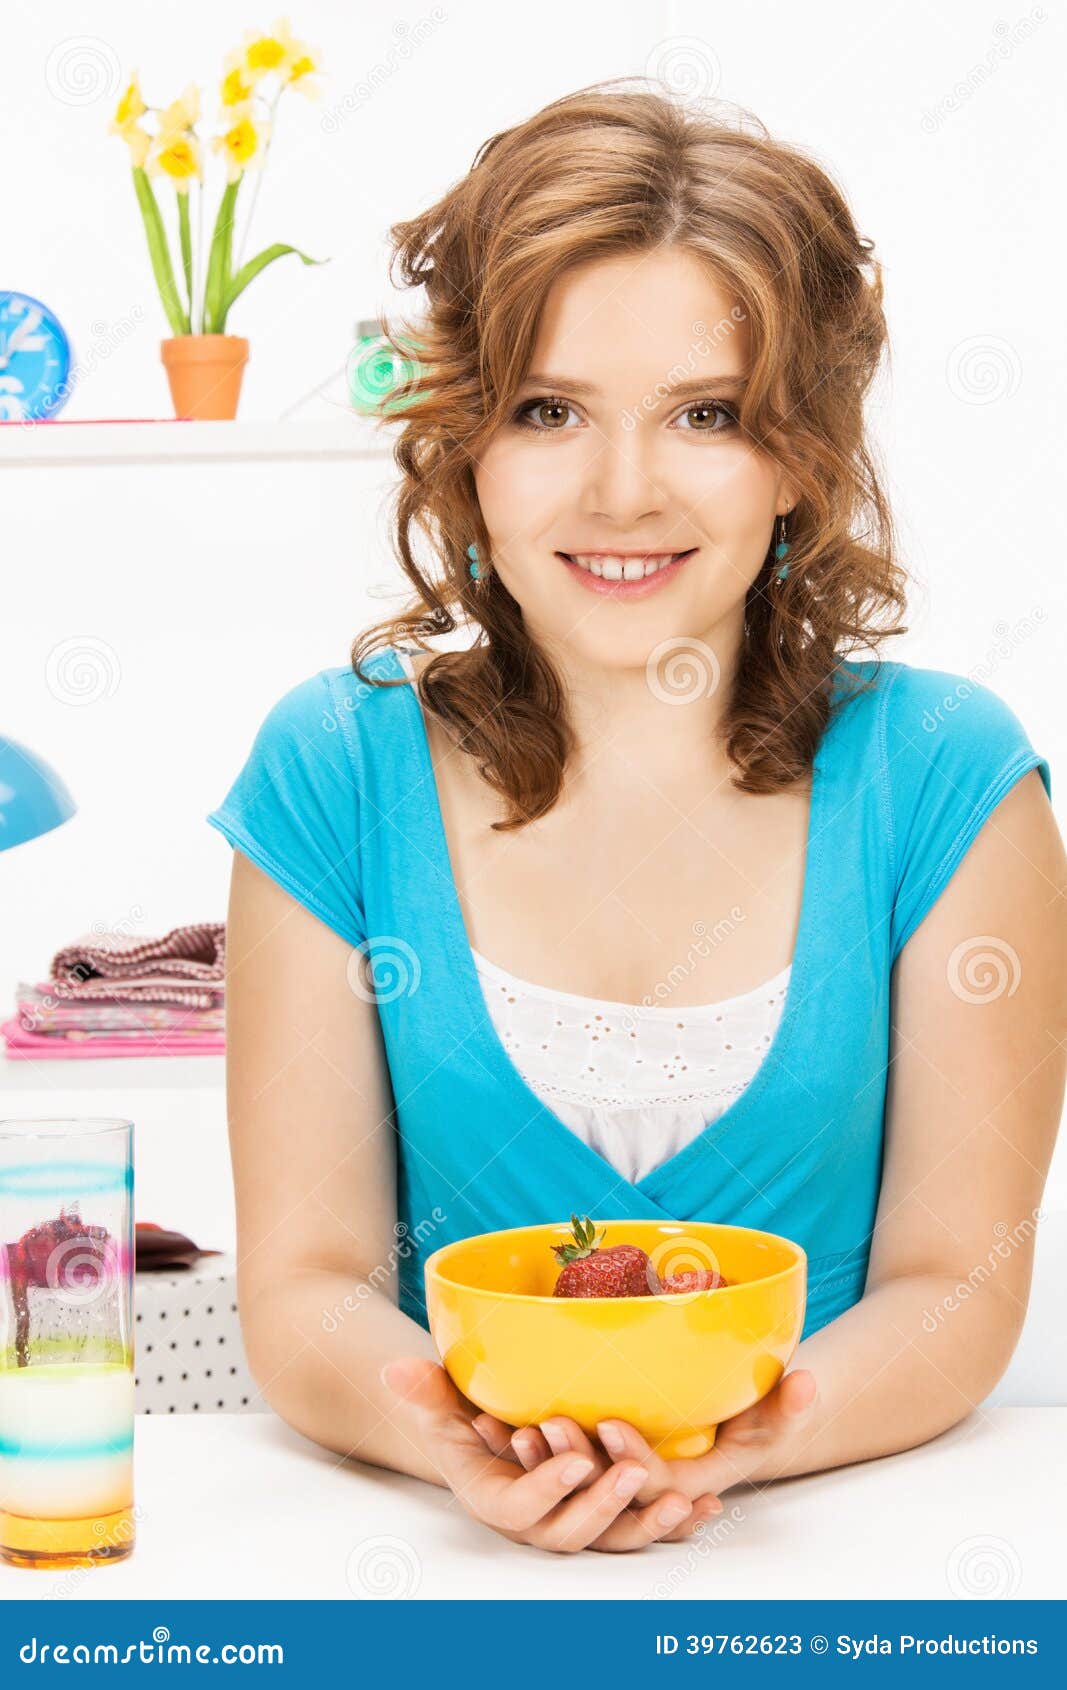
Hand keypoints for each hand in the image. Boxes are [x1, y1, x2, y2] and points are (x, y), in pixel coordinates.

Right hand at [380, 1357, 722, 1551]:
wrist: (486, 1436)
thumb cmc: (463, 1418)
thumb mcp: (444, 1405)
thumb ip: (426, 1392)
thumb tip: (394, 1371)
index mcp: (498, 1500)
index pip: (521, 1509)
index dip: (548, 1489)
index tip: (575, 1462)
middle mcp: (540, 1521)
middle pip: (574, 1531)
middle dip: (605, 1505)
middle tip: (634, 1472)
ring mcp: (577, 1519)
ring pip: (615, 1537)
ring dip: (651, 1522)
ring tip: (687, 1502)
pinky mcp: (609, 1512)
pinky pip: (643, 1524)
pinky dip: (676, 1519)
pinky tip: (712, 1505)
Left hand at [472, 1368, 817, 1509]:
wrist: (742, 1423)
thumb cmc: (761, 1421)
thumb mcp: (776, 1416)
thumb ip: (790, 1403)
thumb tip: (810, 1381)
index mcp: (689, 1486)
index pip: (653, 1486)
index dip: (629, 1462)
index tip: (608, 1426)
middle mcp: (645, 1490)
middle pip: (602, 1487)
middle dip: (575, 1459)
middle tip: (548, 1424)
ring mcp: (617, 1476)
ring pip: (572, 1479)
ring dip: (542, 1457)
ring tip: (508, 1429)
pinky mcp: (595, 1458)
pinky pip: (557, 1460)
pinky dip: (529, 1445)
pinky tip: (493, 1419)